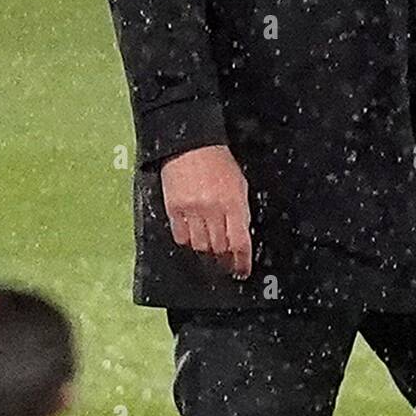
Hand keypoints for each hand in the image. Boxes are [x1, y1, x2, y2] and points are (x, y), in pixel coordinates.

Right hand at [160, 145, 252, 278]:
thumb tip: (241, 234)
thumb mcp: (239, 183)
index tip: (242, 270)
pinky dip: (188, 242)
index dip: (242, 262)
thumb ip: (241, 210)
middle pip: (220, 248)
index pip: (240, 242)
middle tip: (226, 264)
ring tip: (211, 254)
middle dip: (225, 260)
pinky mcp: (174, 209)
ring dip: (207, 253)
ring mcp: (192, 211)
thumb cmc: (218, 161)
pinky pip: (181, 237)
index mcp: (233, 203)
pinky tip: (193, 240)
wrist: (191, 144)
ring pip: (200, 246)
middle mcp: (213, 210)